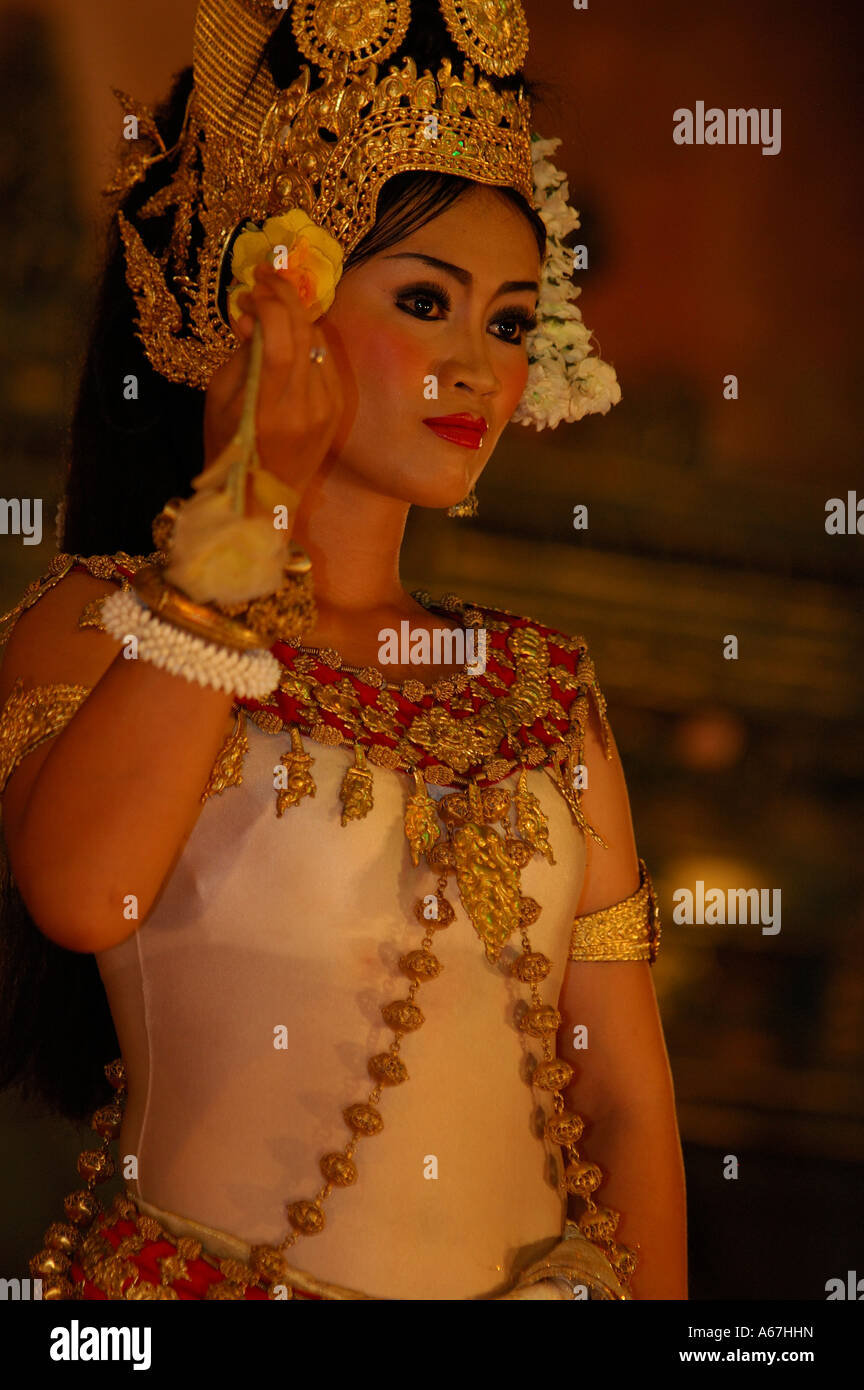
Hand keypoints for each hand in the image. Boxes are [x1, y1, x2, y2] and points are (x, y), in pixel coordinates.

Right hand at [204, 263, 343, 495]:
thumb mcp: (219, 399)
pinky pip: (325, 361)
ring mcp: (326, 408)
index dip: (268, 303)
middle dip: (284, 296)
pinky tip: (290, 333)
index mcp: (271, 406)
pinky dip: (308, 339)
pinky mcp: (336, 410)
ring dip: (296, 314)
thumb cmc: (228, 448)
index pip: (281, 336)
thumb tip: (253, 316)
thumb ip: (242, 355)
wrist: (260, 500)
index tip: (250, 287)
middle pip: (304, 331)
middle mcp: (307, 405)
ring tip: (271, 300)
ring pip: (318, 341)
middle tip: (264, 278)